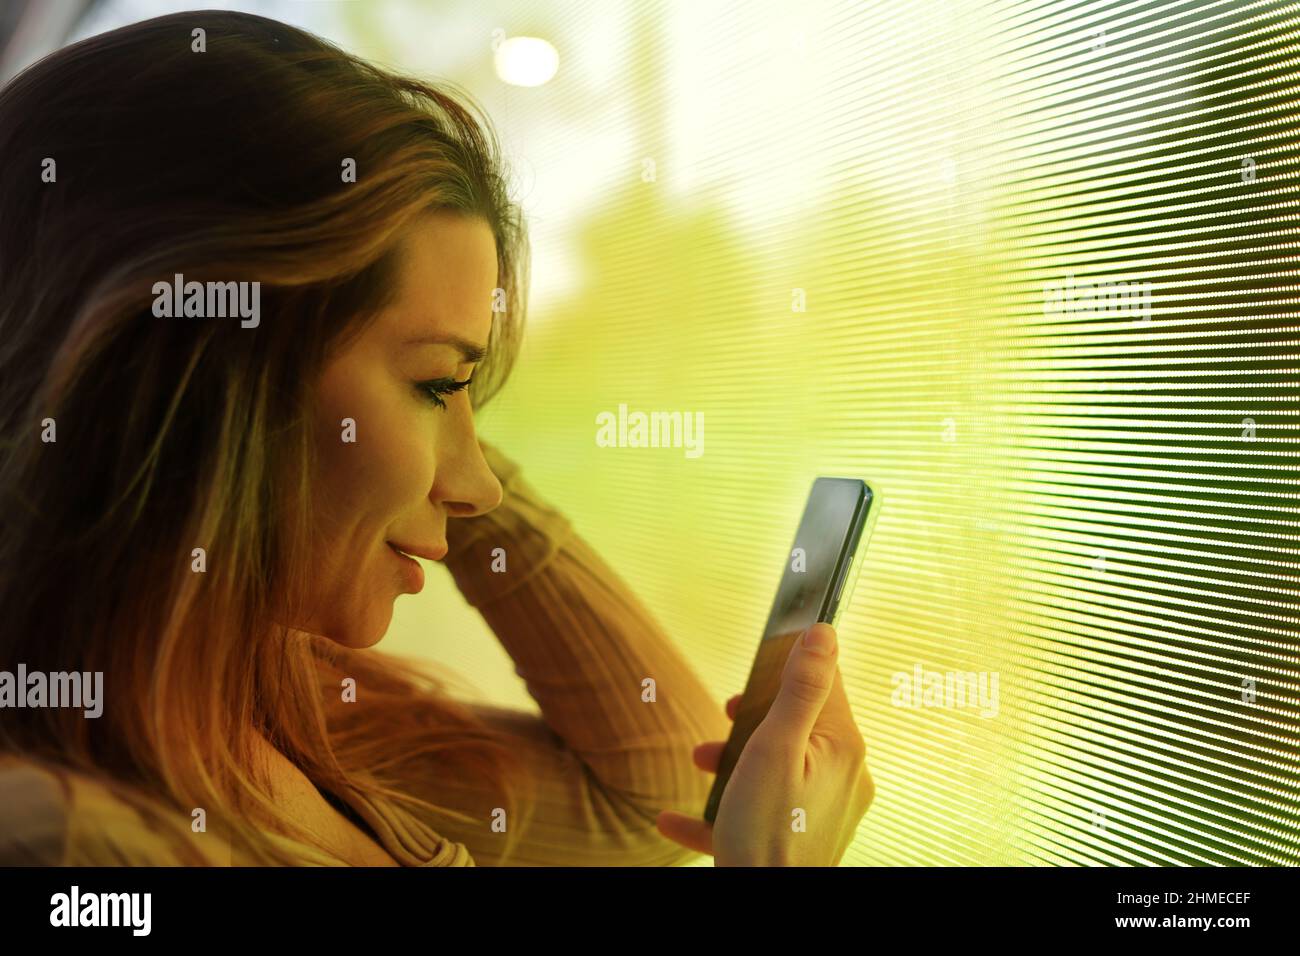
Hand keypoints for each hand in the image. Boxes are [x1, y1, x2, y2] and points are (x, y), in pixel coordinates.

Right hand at [655, 623, 873, 865]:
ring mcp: (823, 810)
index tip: (763, 658)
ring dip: (735, 760)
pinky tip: (675, 819)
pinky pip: (762, 813)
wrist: (765, 907)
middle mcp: (842, 777)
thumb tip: (824, 632)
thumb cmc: (769, 832)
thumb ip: (800, 689)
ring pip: (779, 767)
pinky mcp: (802, 839)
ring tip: (700, 760)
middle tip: (726, 712)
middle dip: (755, 716)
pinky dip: (725, 808)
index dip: (790, 666)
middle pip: (799, 726)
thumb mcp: (776, 747)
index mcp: (841, 748)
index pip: (825, 684)